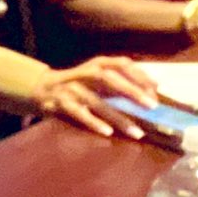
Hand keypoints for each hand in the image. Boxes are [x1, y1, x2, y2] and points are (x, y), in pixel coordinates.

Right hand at [36, 56, 158, 138]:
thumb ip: (122, 83)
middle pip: (110, 79)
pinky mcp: (60, 103)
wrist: (41, 88)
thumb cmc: (80, 84)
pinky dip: (93, 122)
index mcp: (98, 63)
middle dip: (132, 92)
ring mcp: (71, 88)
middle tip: (152, 106)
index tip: (156, 89)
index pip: (122, 64)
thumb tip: (154, 91)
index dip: (140, 75)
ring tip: (137, 132)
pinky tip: (107, 132)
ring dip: (118, 117)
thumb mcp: (99, 78)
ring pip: (97, 101)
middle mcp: (85, 72)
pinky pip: (79, 114)